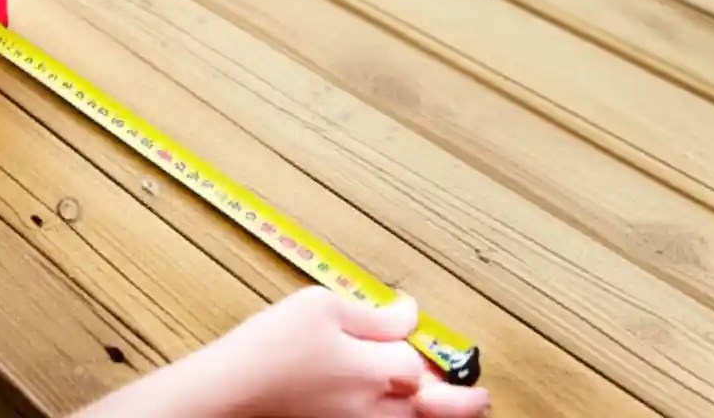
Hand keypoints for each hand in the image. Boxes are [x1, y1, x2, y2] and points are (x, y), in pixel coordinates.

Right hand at [168, 287, 489, 416]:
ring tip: (459, 409)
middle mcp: (378, 405)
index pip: (420, 355)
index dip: (418, 336)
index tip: (409, 322)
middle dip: (465, 401)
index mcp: (380, 368)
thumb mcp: (320, 306)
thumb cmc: (269, 347)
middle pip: (441, 409)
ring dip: (438, 415)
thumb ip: (372, 311)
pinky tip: (403, 411)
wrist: (232, 389)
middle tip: (480, 396)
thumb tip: (406, 313)